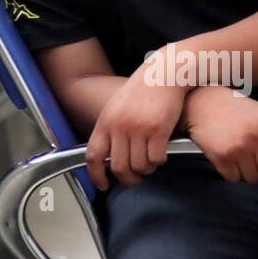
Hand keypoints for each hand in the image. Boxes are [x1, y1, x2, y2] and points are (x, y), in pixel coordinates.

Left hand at [85, 65, 186, 190]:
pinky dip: (159, 162)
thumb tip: (110, 155)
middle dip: (128, 179)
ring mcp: (138, 128)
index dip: (96, 176)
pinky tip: (161, 154)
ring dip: (146, 170)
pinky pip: (156, 159)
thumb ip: (111, 129)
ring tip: (150, 164)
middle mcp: (119, 126)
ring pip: (139, 166)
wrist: (164, 73)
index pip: (93, 156)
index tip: (103, 185)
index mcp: (106, 121)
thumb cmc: (144, 89)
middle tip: (136, 178)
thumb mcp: (118, 106)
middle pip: (119, 167)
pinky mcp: (158, 129)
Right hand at [181, 86, 257, 188]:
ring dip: (247, 173)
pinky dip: (232, 173)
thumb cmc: (237, 109)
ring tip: (240, 155)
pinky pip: (234, 179)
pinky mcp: (222, 157)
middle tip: (255, 160)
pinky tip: (228, 158)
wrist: (204, 103)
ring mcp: (239, 147)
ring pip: (252, 179)